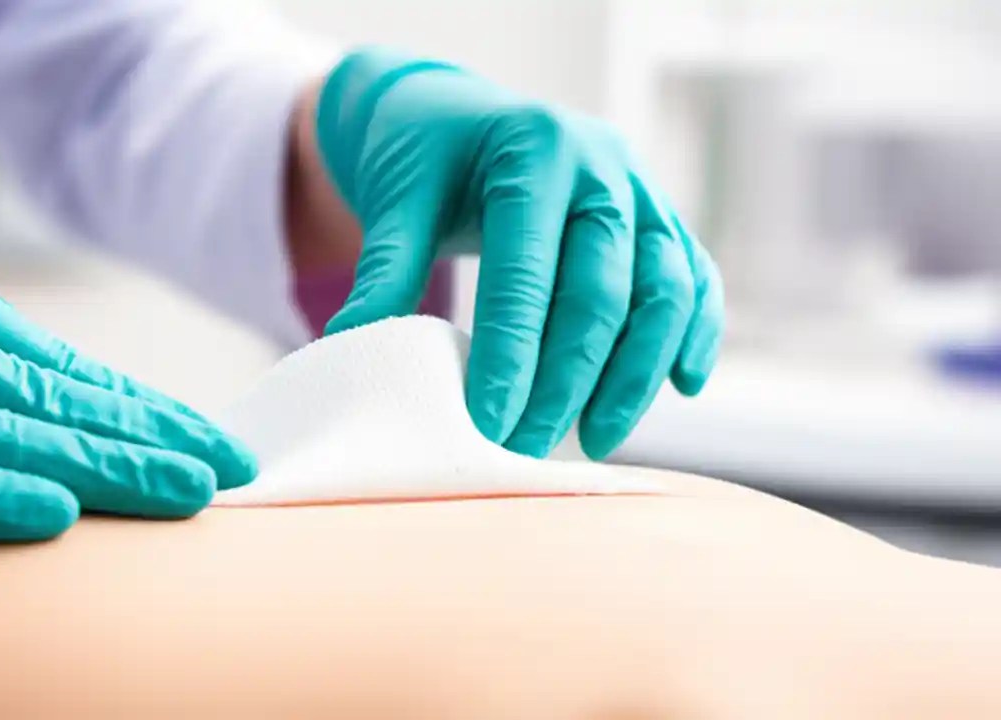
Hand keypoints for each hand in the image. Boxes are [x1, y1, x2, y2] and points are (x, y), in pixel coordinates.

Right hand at [0, 230, 255, 543]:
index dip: (130, 403)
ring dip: (102, 465)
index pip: (47, 363)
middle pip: (45, 393)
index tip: (199, 434)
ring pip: (2, 432)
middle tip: (230, 461)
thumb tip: (54, 442)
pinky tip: (59, 513)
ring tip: (187, 488)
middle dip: (145, 432)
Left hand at [316, 48, 723, 459]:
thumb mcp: (396, 200)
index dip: (511, 355)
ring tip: (596, 440)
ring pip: (664, 291)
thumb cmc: (423, 157)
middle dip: (569, 381)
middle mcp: (601, 165)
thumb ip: (385, 270)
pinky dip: (696, 333)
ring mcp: (641, 189)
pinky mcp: (660, 217)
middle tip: (528, 446)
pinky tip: (683, 389)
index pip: (528, 272)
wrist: (454, 113)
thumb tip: (352, 345)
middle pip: (603, 291)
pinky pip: (694, 278)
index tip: (490, 424)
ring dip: (636, 375)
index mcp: (533, 151)